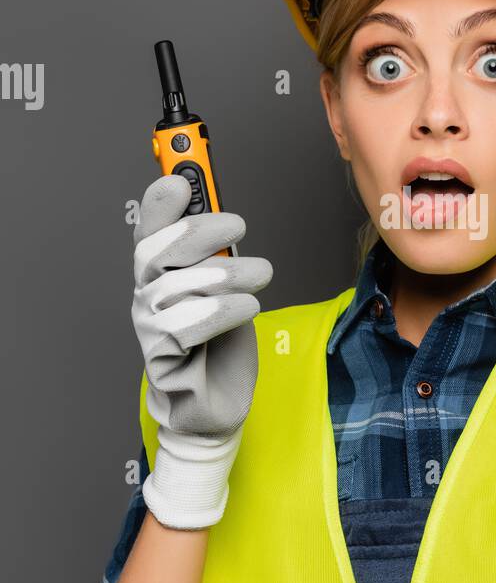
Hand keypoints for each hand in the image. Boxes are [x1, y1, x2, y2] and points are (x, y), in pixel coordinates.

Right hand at [131, 174, 273, 528]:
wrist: (218, 404)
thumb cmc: (222, 344)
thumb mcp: (228, 288)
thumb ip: (219, 253)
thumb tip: (225, 217)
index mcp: (161, 271)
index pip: (147, 227)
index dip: (160, 202)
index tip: (181, 178)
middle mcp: (147, 294)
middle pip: (158, 248)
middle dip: (201, 229)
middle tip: (238, 226)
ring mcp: (149, 326)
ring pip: (178, 285)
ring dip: (227, 275)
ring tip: (260, 276)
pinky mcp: (162, 358)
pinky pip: (186, 326)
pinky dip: (223, 311)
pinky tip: (246, 308)